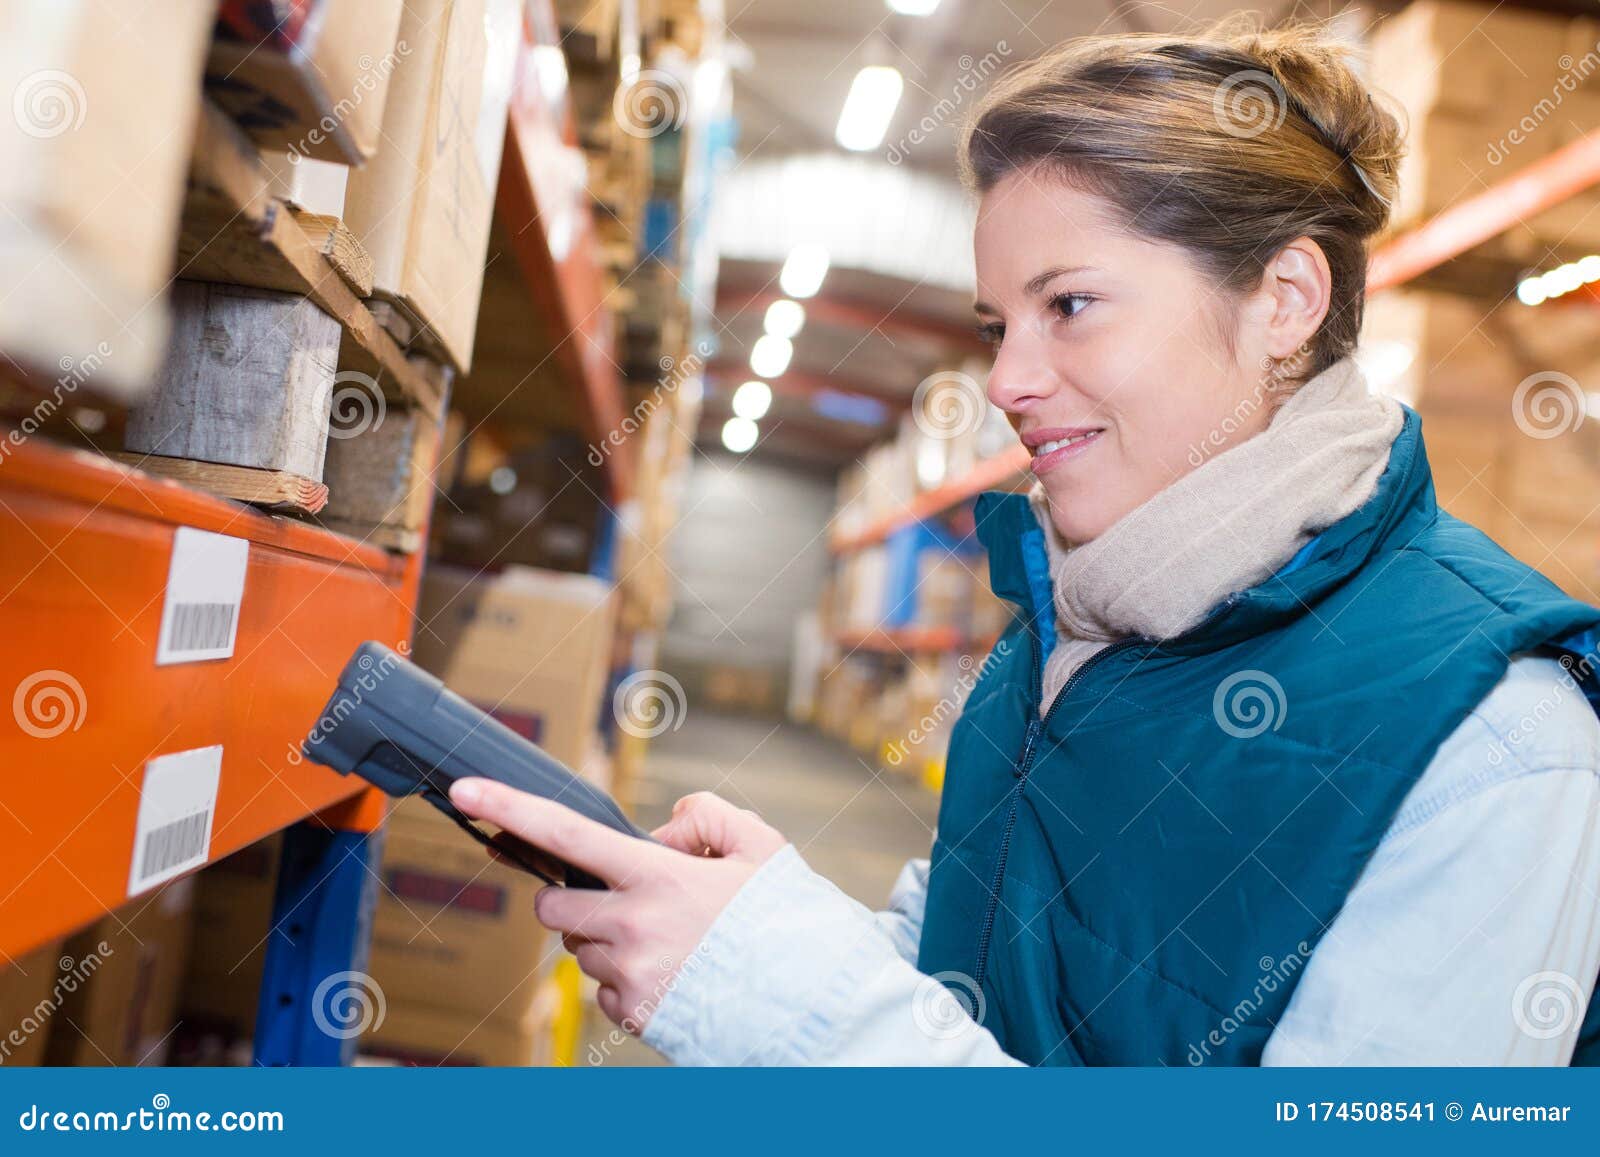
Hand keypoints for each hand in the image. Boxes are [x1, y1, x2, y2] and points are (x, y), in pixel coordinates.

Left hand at [448, 781, 786, 1032]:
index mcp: (655, 876)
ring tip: (670, 943)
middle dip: (571, 901)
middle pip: (551, 909)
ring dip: (605, 942)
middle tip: (620, 900)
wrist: (811, 1003)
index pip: (566, 834)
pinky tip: (674, 974)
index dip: (510, 808)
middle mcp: (631, 926)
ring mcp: (628, 976)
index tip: (468, 790)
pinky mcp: (633, 1016)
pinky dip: (627, 982)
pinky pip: (604, 993)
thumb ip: (708, 817)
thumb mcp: (761, 847)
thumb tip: (664, 829)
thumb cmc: (785, 921)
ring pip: (578, 952)